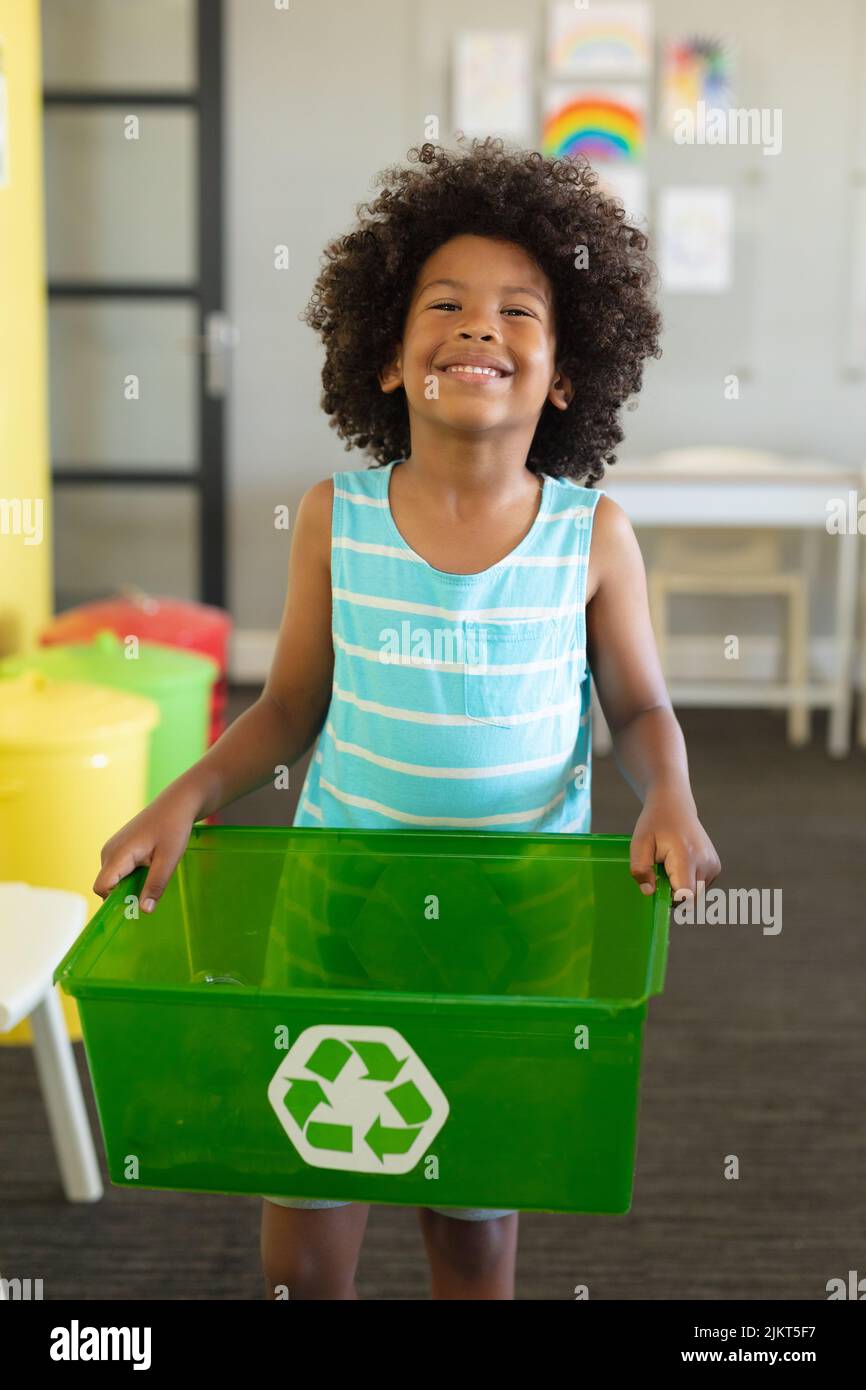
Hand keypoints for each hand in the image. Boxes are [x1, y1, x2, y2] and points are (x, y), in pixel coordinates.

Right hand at [92, 786, 200, 913]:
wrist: (177, 803)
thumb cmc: (174, 828)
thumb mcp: (169, 859)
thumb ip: (156, 885)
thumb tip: (144, 910)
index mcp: (118, 854)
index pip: (101, 887)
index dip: (115, 900)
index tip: (137, 904)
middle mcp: (109, 851)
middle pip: (107, 886)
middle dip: (125, 894)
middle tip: (152, 890)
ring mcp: (112, 849)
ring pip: (113, 880)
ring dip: (130, 885)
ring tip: (153, 873)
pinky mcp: (118, 848)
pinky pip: (118, 871)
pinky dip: (131, 876)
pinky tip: (150, 867)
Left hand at [629, 786, 720, 900]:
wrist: (675, 806)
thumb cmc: (655, 824)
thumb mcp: (639, 844)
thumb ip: (640, 869)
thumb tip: (649, 892)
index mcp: (687, 856)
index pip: (685, 894)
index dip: (670, 898)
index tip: (658, 886)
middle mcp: (706, 862)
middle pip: (691, 898)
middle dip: (674, 894)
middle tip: (660, 873)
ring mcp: (713, 865)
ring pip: (696, 894)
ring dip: (680, 887)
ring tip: (670, 865)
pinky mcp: (715, 866)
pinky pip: (700, 886)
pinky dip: (688, 881)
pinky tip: (679, 864)